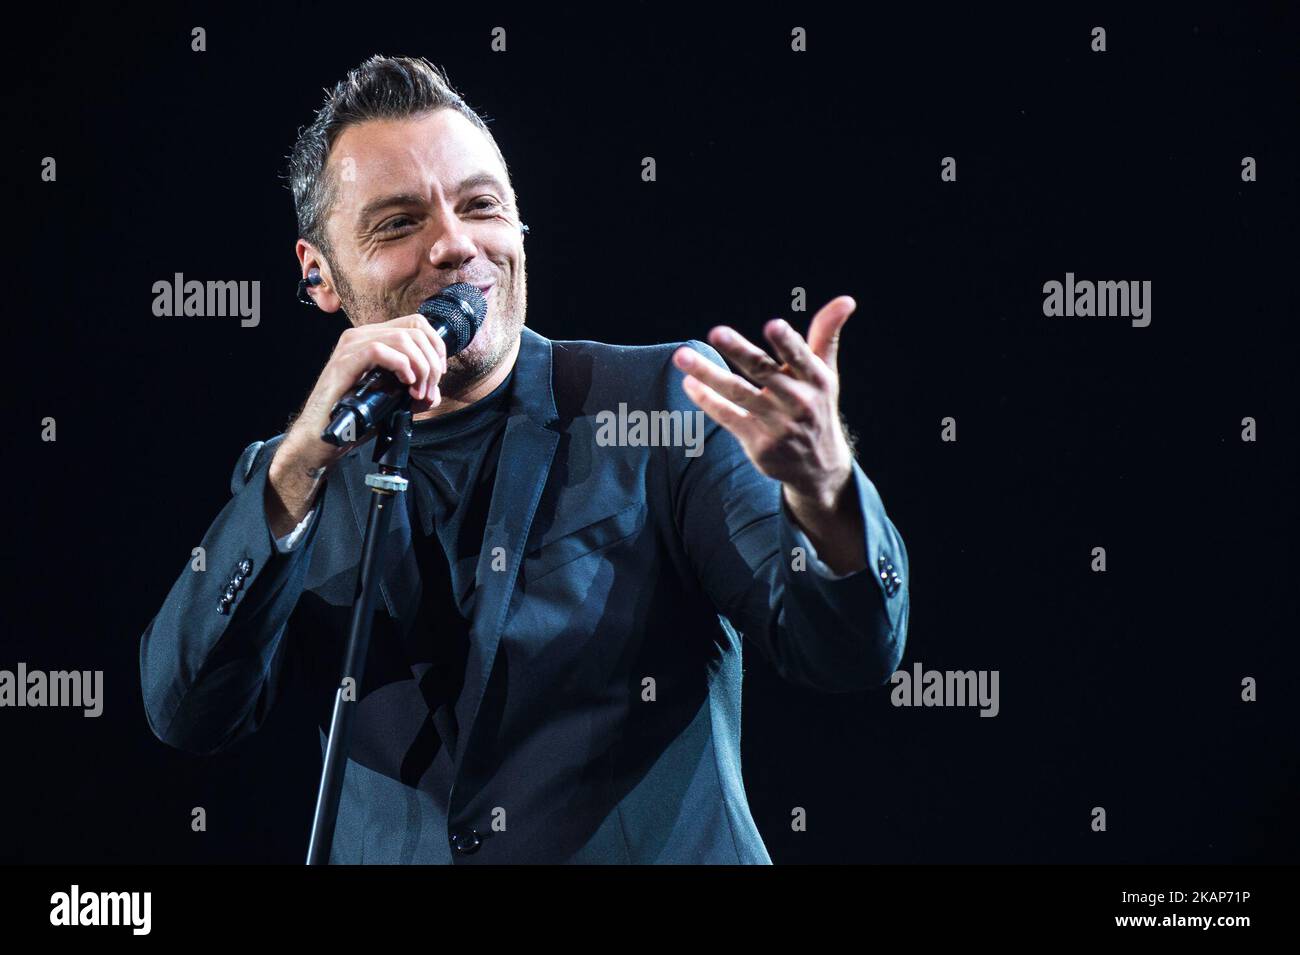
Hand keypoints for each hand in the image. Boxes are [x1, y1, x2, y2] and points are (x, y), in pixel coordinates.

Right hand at [264, 313, 447, 537]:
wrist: (322, 436)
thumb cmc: (353, 418)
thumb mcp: (392, 400)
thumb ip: (415, 391)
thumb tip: (435, 392)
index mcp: (374, 339)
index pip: (415, 323)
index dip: (435, 346)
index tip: (439, 373)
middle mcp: (362, 336)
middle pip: (414, 330)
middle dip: (431, 362)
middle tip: (429, 390)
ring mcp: (351, 347)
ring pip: (402, 338)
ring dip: (420, 367)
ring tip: (418, 392)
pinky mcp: (344, 362)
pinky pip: (380, 350)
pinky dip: (401, 366)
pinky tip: (405, 383)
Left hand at [672, 296, 864, 572]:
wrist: (819, 468)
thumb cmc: (817, 406)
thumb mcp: (826, 373)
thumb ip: (826, 334)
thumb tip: (846, 299)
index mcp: (817, 380)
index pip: (801, 358)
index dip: (787, 343)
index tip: (772, 325)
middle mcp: (798, 402)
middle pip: (764, 372)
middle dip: (740, 352)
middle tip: (716, 332)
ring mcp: (777, 425)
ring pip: (738, 394)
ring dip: (708, 374)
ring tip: (682, 356)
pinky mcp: (758, 444)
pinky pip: (728, 417)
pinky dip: (707, 401)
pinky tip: (689, 384)